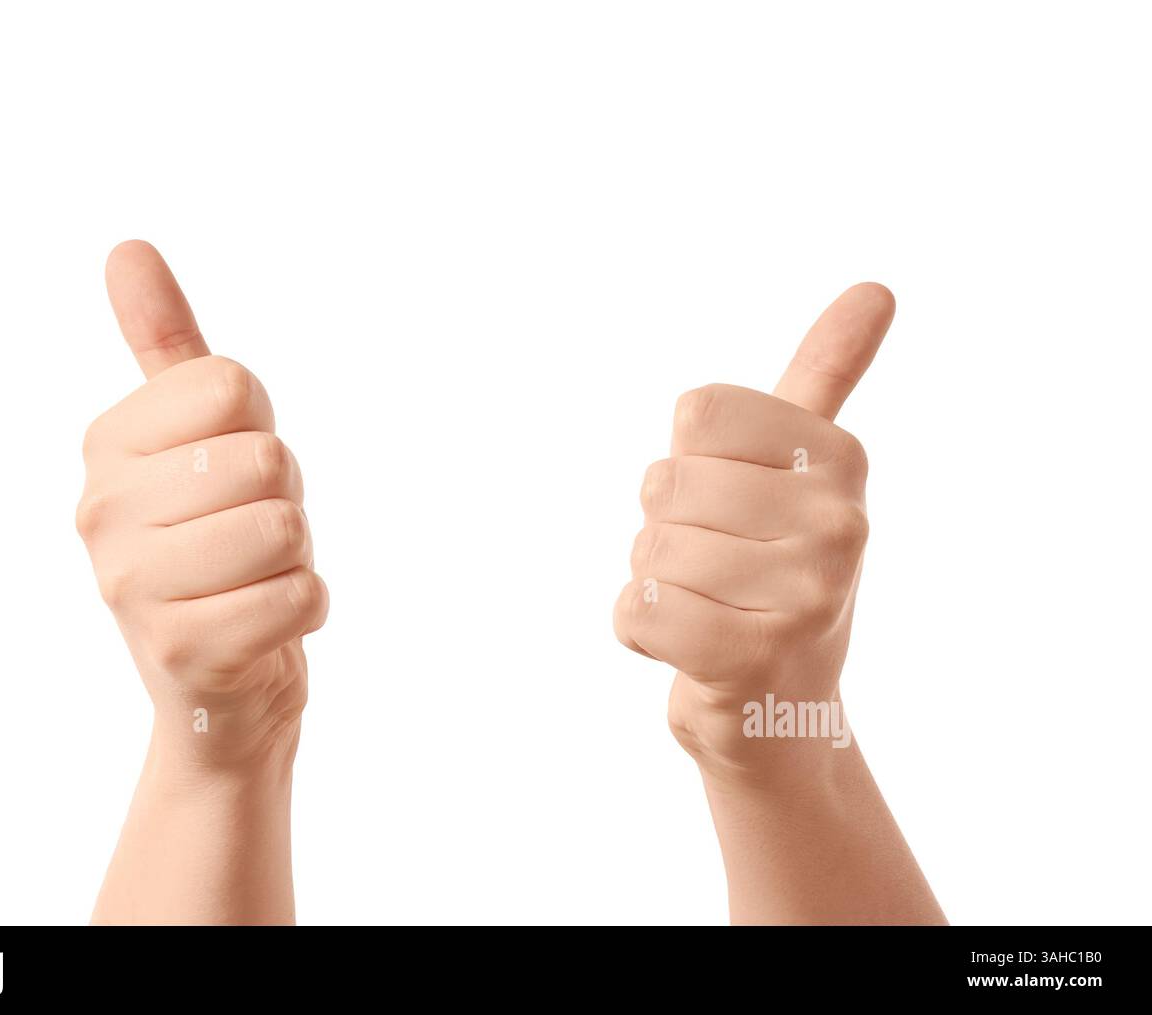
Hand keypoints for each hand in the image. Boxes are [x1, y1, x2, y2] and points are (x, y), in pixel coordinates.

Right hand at [76, 241, 326, 767]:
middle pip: (266, 457)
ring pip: (286, 527)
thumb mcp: (193, 440)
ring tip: (250, 581)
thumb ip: (166, 347)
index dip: (258, 431)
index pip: (234, 386)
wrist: (221, 684)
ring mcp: (131, 585)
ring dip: (294, 558)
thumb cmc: (220, 545)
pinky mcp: (180, 650)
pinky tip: (261, 625)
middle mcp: (101, 511)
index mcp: (105, 445)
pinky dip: (306, 609)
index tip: (230, 477)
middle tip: (246, 539)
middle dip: (282, 499)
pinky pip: (303, 595)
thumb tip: (127, 247)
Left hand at [613, 284, 893, 785]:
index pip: (697, 411)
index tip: (735, 505)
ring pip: (647, 549)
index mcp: (841, 459)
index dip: (692, 462)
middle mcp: (839, 521)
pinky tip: (691, 648)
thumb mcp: (803, 473)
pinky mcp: (755, 657)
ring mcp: (805, 593)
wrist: (785, 715)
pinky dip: (641, 632)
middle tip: (721, 570)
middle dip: (668, 529)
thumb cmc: (777, 577)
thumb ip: (824, 378)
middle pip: (664, 481)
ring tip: (713, 609)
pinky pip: (636, 612)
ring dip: (656, 584)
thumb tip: (876, 288)